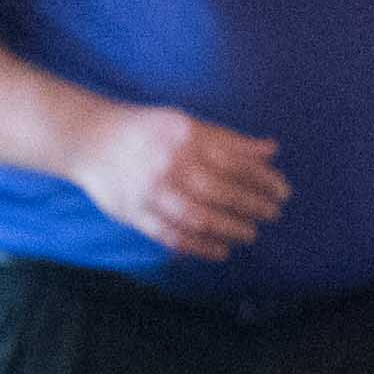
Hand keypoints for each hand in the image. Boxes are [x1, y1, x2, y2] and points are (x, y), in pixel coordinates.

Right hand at [79, 104, 284, 262]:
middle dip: (252, 206)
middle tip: (272, 214)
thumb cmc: (147, 130)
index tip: (283, 192)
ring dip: (230, 229)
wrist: (90, 140)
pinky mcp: (136, 214)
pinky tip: (221, 250)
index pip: (234, 161)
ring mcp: (151, 191)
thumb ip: (229, 140)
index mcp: (185, 137)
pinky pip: (172, 236)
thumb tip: (272, 151)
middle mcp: (169, 164)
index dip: (263, 179)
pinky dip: (200, 247)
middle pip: (219, 191)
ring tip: (251, 234)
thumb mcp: (187, 124)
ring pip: (198, 217)